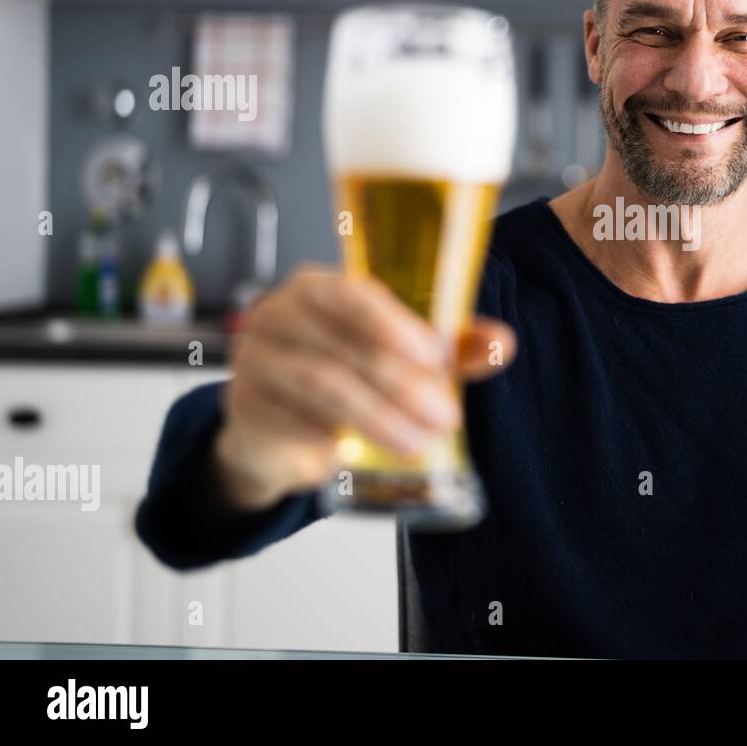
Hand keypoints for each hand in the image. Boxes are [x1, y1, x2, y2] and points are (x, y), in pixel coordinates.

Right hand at [213, 264, 516, 511]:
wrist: (277, 430)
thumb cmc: (341, 373)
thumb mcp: (397, 355)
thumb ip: (450, 347)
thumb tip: (502, 342)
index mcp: (315, 289)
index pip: (351, 293)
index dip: (393, 322)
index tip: (434, 353)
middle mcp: (276, 318)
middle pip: (342, 347)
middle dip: (401, 384)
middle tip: (444, 414)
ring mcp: (254, 366)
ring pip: (322, 387)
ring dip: (378, 417)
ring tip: (418, 442)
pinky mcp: (244, 415)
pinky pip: (293, 427)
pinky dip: (333, 443)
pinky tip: (360, 456)